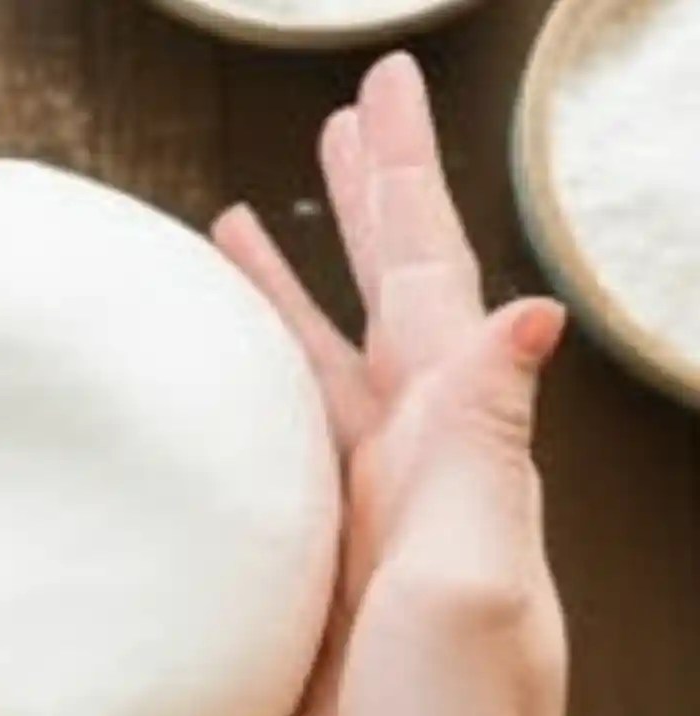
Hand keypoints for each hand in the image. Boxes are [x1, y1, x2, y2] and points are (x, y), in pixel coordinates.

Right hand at [212, 53, 567, 715]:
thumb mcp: (474, 586)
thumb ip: (489, 449)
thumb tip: (526, 314)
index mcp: (451, 459)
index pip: (432, 287)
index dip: (407, 183)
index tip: (384, 94)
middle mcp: (407, 472)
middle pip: (384, 304)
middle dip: (365, 206)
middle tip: (341, 124)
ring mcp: (351, 512)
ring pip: (321, 366)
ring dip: (291, 289)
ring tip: (247, 229)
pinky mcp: (299, 555)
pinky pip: (276, 440)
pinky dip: (253, 384)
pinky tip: (225, 365)